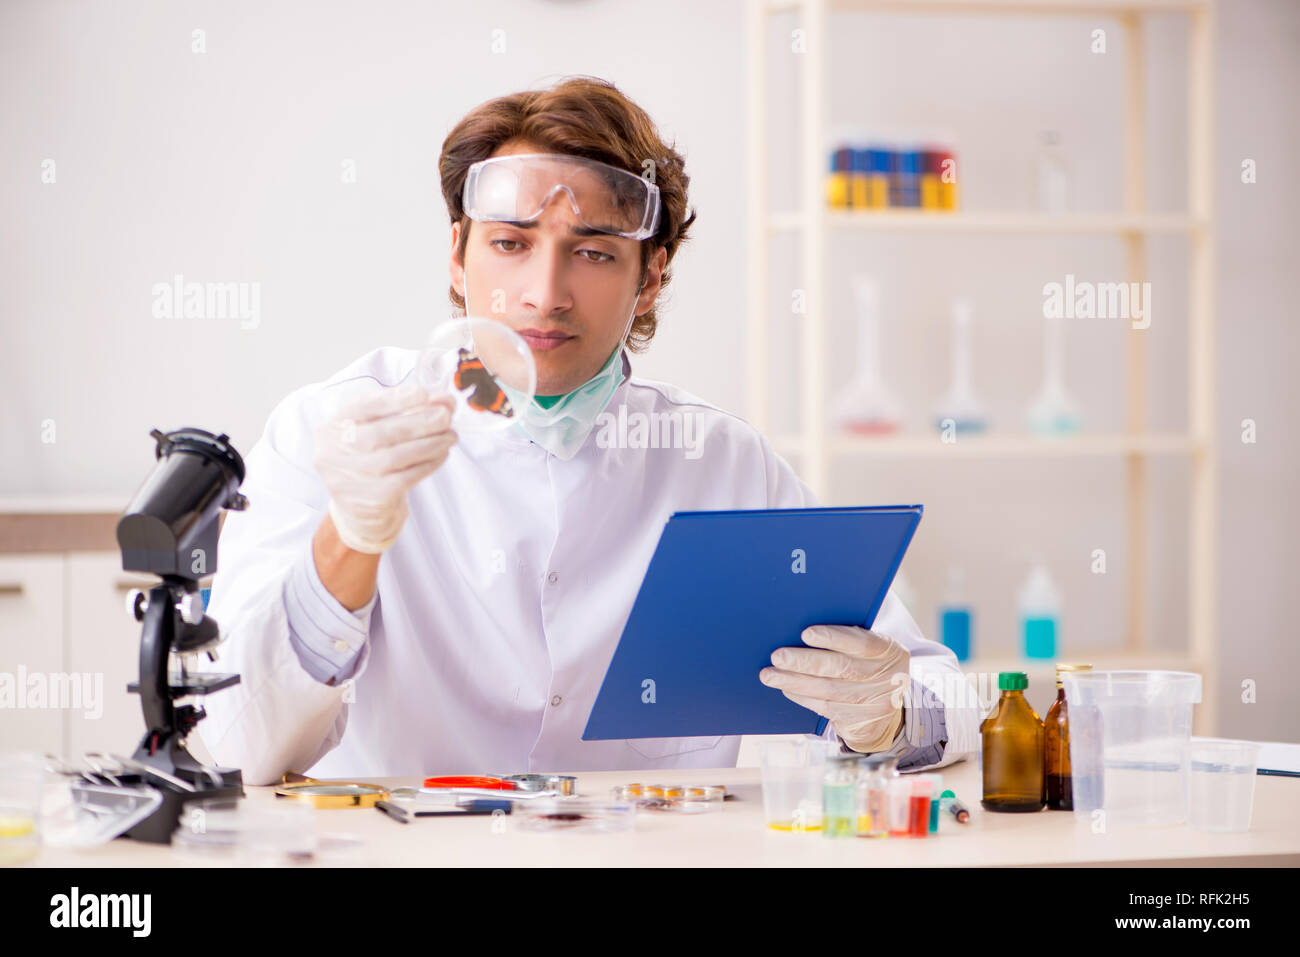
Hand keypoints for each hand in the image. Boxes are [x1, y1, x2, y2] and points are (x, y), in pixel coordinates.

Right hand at [313, 383, 456, 553]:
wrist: (361, 510)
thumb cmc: (371, 461)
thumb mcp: (376, 431)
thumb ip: (406, 412)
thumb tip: (445, 401)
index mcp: (333, 428)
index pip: (363, 407)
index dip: (394, 399)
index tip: (423, 393)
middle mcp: (335, 453)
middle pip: (381, 433)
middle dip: (419, 421)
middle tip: (446, 416)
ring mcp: (351, 479)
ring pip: (397, 456)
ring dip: (430, 443)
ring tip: (451, 436)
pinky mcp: (372, 499)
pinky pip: (407, 477)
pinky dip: (429, 463)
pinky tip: (442, 454)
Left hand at [758, 625, 909, 753]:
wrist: (887, 706)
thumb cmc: (868, 664)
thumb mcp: (870, 649)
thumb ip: (848, 637)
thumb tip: (801, 628)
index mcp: (887, 650)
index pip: (860, 642)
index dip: (833, 638)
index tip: (805, 634)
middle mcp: (885, 676)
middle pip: (840, 667)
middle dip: (804, 661)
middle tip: (778, 656)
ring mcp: (874, 702)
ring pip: (828, 690)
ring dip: (794, 681)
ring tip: (770, 675)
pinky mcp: (860, 721)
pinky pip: (825, 707)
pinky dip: (802, 697)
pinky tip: (786, 688)